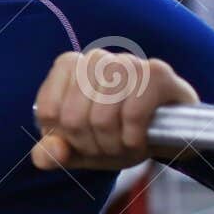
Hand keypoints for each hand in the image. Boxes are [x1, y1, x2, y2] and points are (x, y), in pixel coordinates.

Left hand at [30, 50, 197, 171]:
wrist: (168, 133)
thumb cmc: (117, 135)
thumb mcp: (80, 149)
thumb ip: (53, 153)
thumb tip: (45, 155)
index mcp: (69, 67)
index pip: (50, 111)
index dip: (67, 139)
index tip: (84, 143)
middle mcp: (96, 59)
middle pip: (74, 117)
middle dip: (91, 145)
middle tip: (109, 148)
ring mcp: (127, 62)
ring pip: (103, 117)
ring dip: (114, 144)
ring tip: (125, 145)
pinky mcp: (157, 73)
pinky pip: (133, 113)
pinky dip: (133, 139)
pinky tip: (139, 141)